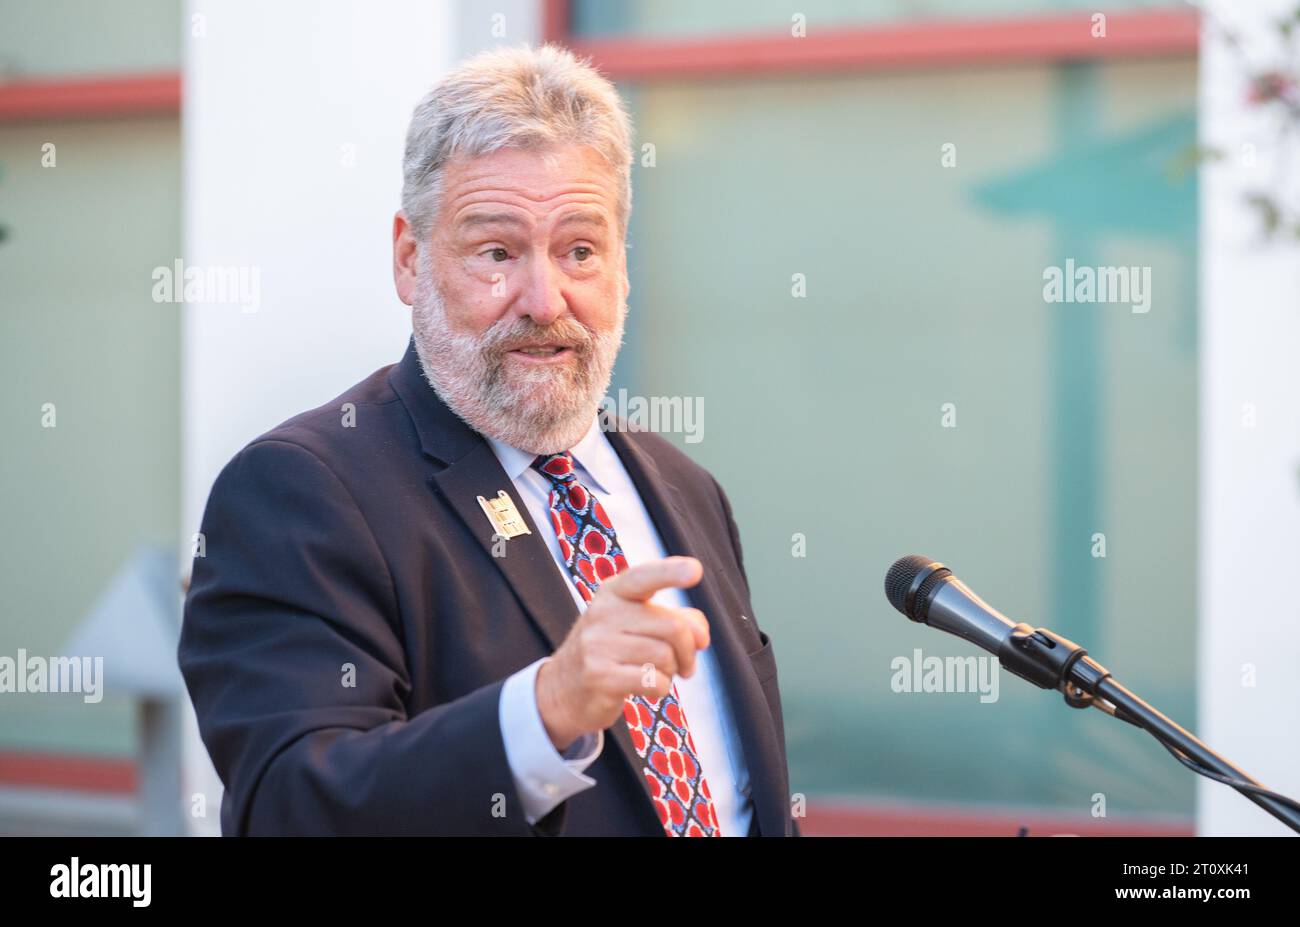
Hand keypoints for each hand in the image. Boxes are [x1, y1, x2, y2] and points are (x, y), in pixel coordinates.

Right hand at [535, 556, 708, 751]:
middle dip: (689, 650)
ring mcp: (597, 645)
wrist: (562, 689)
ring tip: (660, 674)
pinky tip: (649, 688)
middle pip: (672, 626)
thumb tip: (701, 636)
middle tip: (686, 665)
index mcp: (614, 592)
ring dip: (673, 671)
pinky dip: (662, 688)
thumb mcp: (637, 624)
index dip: (671, 572)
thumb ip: (675, 619)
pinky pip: (653, 681)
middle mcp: (603, 613)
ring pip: (665, 656)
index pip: (644, 577)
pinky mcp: (599, 676)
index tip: (695, 570)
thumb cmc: (612, 651)